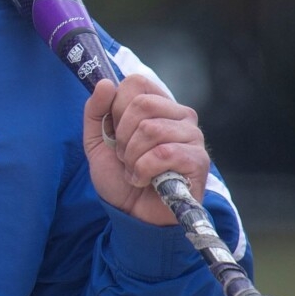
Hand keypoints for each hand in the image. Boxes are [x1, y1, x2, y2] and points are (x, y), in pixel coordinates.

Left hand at [82, 75, 209, 226]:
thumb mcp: (97, 141)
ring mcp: (193, 137)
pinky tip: (144, 180)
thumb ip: (96, 111)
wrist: (133, 213)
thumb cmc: (120, 176)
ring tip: (134, 169)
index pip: (136, 82)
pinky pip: (162, 154)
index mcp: (158, 105)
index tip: (115, 132)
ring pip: (151, 129)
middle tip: (124, 155)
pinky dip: (142, 171)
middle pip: (142, 104)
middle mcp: (180, 115)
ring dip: (131, 156)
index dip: (116, 107)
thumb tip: (105, 83)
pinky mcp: (198, 160)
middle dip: (122, 135)